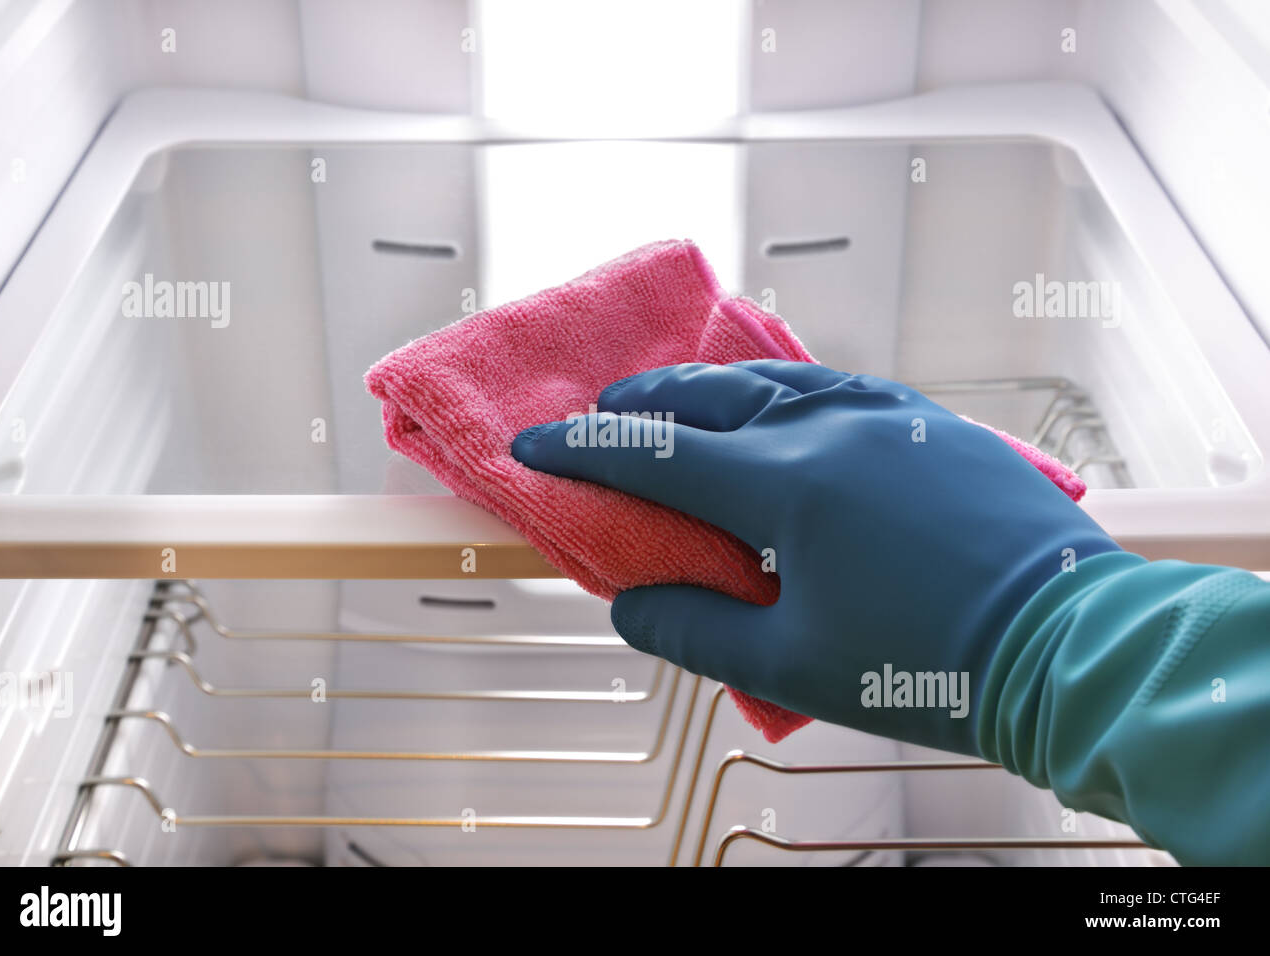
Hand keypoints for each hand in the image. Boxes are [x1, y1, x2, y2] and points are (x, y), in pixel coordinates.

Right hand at [511, 360, 1119, 753]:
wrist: (1068, 645)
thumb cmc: (927, 665)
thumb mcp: (793, 663)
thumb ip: (695, 629)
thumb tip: (628, 602)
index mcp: (785, 484)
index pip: (656, 454)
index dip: (584, 449)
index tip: (533, 445)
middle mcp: (830, 427)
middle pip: (710, 395)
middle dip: (644, 403)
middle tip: (602, 413)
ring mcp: (890, 415)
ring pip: (776, 380)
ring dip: (713, 390)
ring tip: (680, 404)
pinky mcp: (935, 423)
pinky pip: (839, 387)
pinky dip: (786, 392)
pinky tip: (784, 407)